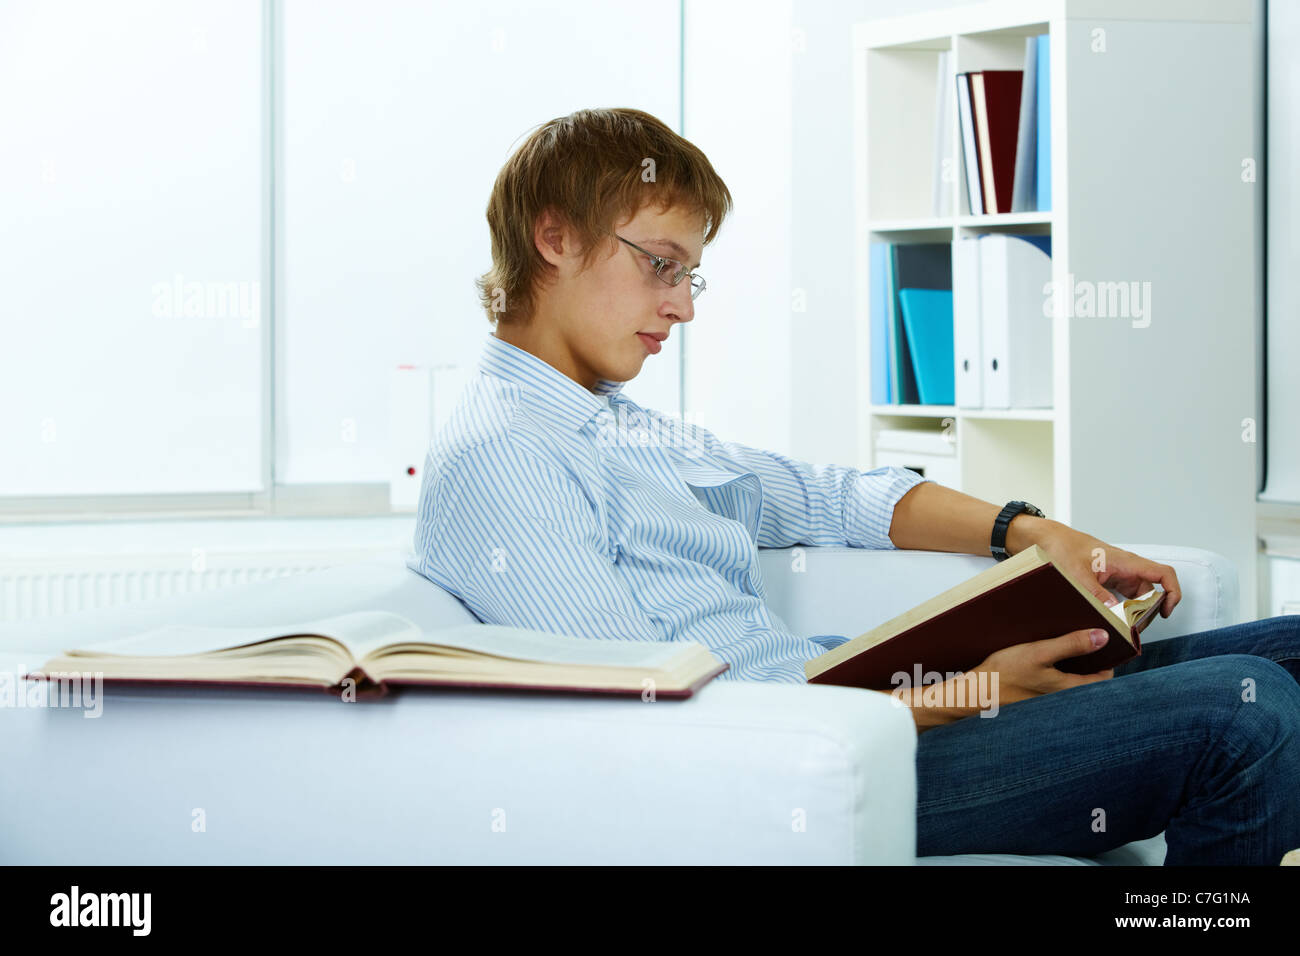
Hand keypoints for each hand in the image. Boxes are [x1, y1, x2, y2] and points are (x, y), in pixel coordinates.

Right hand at [968, 627, 1115, 709]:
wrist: (975, 693)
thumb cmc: (1005, 674)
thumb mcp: (1039, 652)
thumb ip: (1072, 644)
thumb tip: (1102, 637)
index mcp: (1070, 690)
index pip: (1104, 678)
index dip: (1105, 658)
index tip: (1100, 641)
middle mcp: (1063, 700)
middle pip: (1088, 679)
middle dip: (1087, 660)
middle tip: (1080, 639)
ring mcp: (1049, 701)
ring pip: (1070, 681)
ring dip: (1069, 665)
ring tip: (1059, 645)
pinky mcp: (1035, 698)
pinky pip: (1054, 684)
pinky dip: (1053, 671)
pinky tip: (1040, 658)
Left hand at [1026, 521, 1181, 619]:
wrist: (1049, 539)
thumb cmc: (1063, 548)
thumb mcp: (1076, 573)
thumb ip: (1094, 593)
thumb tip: (1112, 612)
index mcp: (1125, 562)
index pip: (1163, 574)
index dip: (1173, 593)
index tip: (1166, 612)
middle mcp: (1127, 568)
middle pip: (1153, 592)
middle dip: (1150, 611)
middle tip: (1135, 629)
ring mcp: (1120, 574)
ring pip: (1140, 596)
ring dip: (1137, 612)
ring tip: (1124, 628)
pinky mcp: (1111, 581)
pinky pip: (1126, 597)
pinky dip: (1124, 609)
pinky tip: (1115, 621)